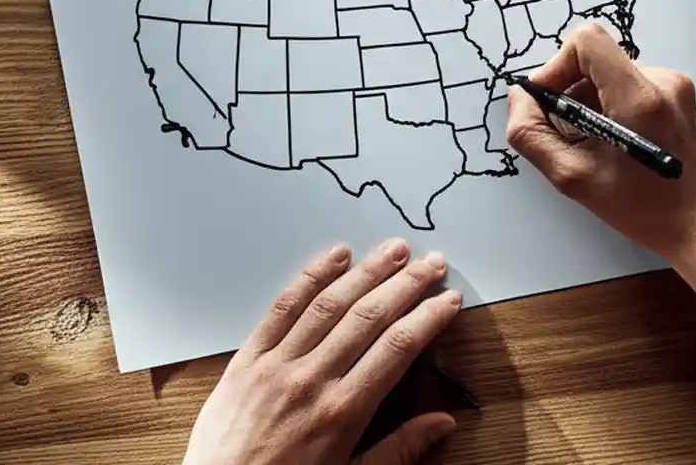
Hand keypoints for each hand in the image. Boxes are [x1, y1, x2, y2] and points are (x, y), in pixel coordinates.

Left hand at [183, 239, 461, 464]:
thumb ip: (398, 449)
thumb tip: (443, 423)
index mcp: (342, 412)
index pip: (397, 348)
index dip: (428, 318)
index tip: (449, 299)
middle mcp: (311, 380)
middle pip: (369, 317)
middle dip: (406, 284)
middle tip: (432, 262)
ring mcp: (276, 365)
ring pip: (329, 305)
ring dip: (365, 272)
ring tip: (392, 250)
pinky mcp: (246, 360)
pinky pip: (281, 309)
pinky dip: (309, 278)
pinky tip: (333, 257)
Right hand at [506, 23, 695, 261]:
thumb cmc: (643, 209)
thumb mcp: (573, 178)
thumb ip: (532, 134)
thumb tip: (519, 99)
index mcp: (638, 96)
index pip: (588, 41)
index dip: (556, 64)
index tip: (547, 100)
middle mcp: (661, 81)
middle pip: (596, 60)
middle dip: (569, 91)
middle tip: (564, 133)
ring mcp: (675, 87)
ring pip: (611, 75)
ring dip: (589, 103)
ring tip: (592, 146)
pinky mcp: (679, 97)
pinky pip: (630, 86)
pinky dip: (610, 107)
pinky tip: (614, 144)